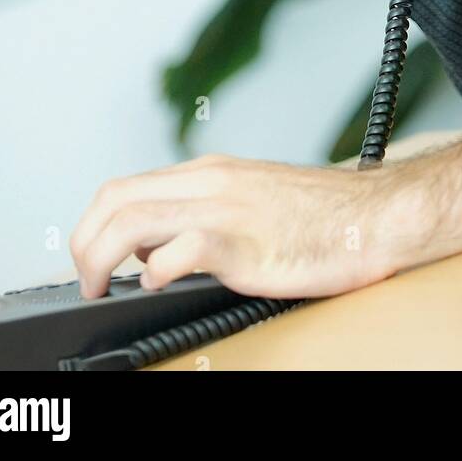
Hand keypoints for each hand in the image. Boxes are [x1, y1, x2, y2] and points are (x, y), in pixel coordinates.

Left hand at [69, 133, 461, 301]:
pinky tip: (159, 285)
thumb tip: (153, 250)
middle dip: (85, 241)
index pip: (125, 187)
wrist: (376, 216)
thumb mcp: (252, 202)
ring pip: (133, 219)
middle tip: (87, 281)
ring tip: (102, 288)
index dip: (94, 225)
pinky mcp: (245, 240)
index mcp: (210, 173)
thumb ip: (204, 214)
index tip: (92, 259)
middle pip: (116, 197)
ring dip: (102, 256)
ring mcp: (226, 208)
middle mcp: (210, 182)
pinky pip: (182, 247)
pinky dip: (157, 270)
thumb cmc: (323, 218)